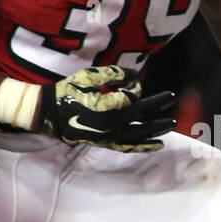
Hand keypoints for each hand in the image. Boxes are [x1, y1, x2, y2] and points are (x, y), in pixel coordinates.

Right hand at [0, 66, 176, 151]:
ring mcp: (109, 136)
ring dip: (156, 129)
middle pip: (141, 116)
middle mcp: (111, 124)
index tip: (130, 83)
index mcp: (107, 107)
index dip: (133, 88)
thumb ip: (112, 74)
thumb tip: (134, 76)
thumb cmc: (67, 92)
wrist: (48, 113)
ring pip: (138, 134)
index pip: (131, 97)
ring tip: (171, 125)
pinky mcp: (105, 143)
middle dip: (157, 107)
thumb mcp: (88, 77)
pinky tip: (157, 145)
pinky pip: (128, 147)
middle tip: (171, 98)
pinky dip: (143, 146)